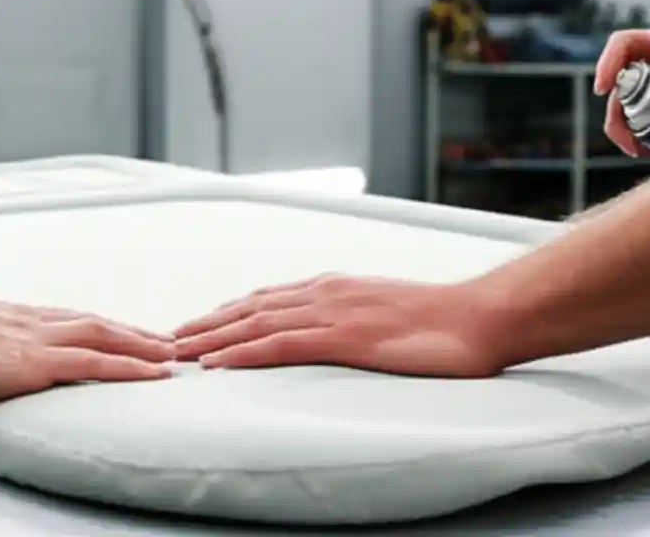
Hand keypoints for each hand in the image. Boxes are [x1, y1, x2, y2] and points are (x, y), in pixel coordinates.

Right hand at [0, 299, 173, 408]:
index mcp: (11, 315)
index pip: (68, 319)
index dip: (100, 326)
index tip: (124, 331)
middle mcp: (31, 320)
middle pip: (95, 322)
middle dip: (133, 332)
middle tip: (165, 340)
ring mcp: (37, 338)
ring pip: (105, 337)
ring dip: (144, 345)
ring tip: (172, 354)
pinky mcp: (36, 361)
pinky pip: (95, 363)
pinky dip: (131, 365)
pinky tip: (154, 372)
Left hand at [174, 274, 502, 377]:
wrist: (477, 318)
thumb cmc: (441, 322)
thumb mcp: (387, 313)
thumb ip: (355, 318)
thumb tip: (339, 333)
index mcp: (335, 287)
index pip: (268, 298)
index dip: (230, 312)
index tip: (200, 324)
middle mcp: (325, 293)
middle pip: (250, 307)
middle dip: (208, 323)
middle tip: (171, 338)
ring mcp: (331, 312)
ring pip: (254, 323)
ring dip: (212, 337)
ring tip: (178, 350)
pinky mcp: (341, 337)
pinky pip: (279, 345)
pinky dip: (242, 353)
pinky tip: (218, 364)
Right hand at [594, 26, 649, 155]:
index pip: (624, 44)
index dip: (607, 64)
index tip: (604, 90)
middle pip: (621, 83)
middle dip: (616, 114)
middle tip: (630, 143)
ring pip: (630, 102)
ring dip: (626, 127)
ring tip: (639, 152)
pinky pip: (648, 113)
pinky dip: (644, 132)